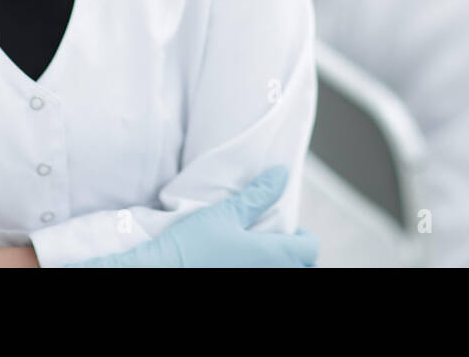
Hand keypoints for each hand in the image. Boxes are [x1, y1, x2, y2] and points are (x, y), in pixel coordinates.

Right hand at [69, 166, 317, 266]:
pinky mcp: (239, 295)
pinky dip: (259, 271)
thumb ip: (257, 196)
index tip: (287, 230)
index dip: (303, 236)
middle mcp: (270, 274)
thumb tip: (280, 175)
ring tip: (258, 255)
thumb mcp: (225, 213)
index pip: (310, 248)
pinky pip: (260, 278)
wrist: (158, 271)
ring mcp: (254, 283)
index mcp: (272, 254)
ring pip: (282, 275)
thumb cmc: (190, 244)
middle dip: (296, 256)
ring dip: (280, 265)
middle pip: (303, 268)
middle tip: (275, 244)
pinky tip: (240, 264)